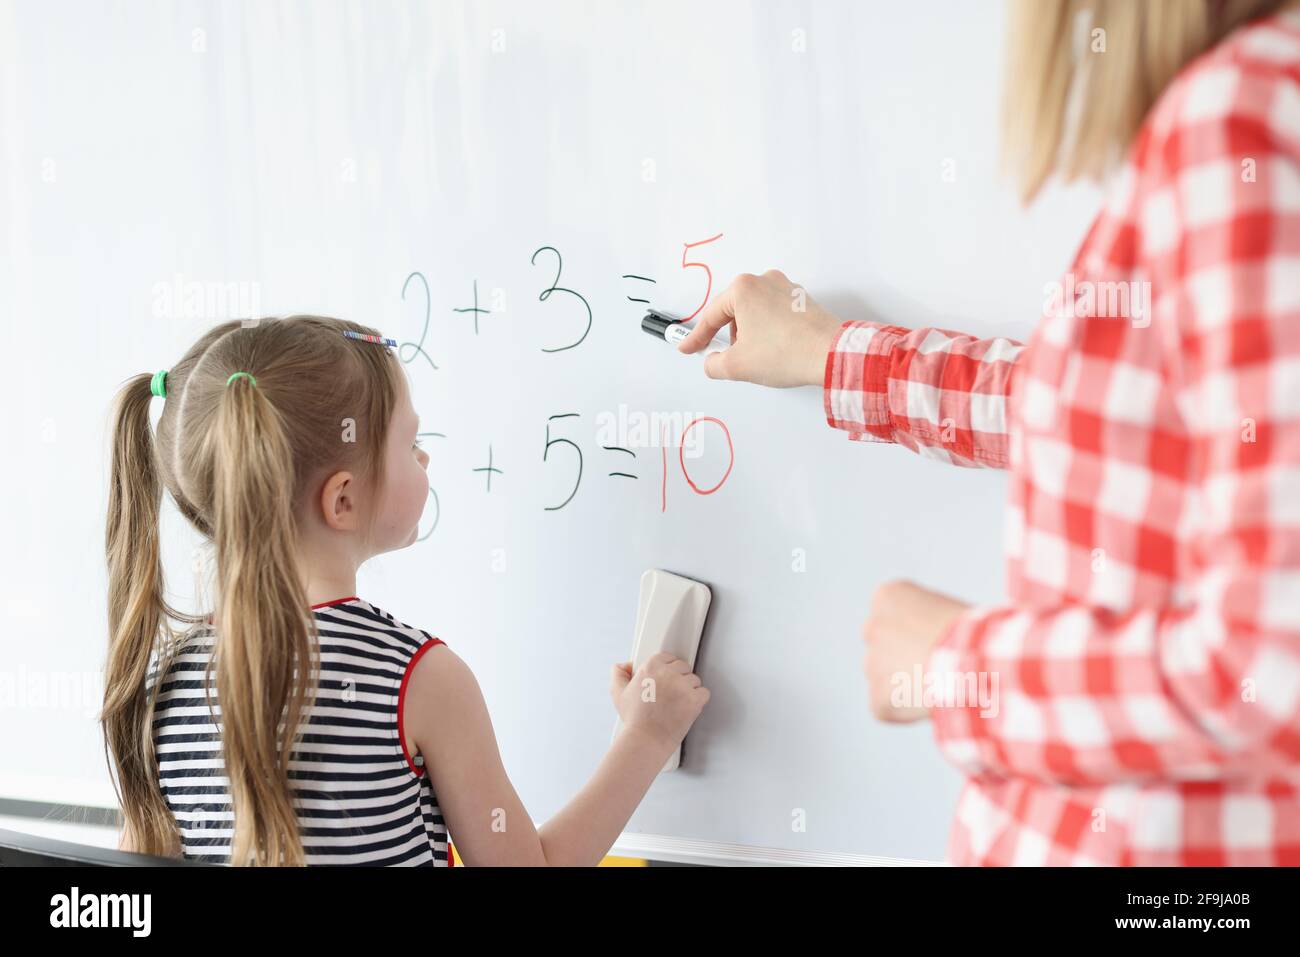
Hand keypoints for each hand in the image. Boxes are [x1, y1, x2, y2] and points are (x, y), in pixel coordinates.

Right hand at [610, 653, 709, 751]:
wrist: (646, 740)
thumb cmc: (634, 720)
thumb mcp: (619, 693)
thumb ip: (619, 674)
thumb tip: (625, 665)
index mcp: (651, 666)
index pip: (669, 657)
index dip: (668, 670)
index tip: (665, 681)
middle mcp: (667, 673)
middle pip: (683, 667)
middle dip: (679, 679)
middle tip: (670, 694)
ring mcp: (682, 685)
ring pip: (694, 680)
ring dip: (689, 690)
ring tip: (676, 703)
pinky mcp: (694, 699)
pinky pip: (704, 693)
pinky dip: (698, 701)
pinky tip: (686, 708)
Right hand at [676, 269, 845, 387]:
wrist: (830, 355)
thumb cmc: (786, 353)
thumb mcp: (736, 366)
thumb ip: (713, 364)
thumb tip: (713, 362)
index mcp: (743, 289)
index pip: (711, 316)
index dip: (696, 337)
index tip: (688, 348)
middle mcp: (765, 281)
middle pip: (734, 312)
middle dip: (731, 337)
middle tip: (733, 360)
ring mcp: (786, 288)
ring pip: (756, 313)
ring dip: (751, 335)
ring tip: (761, 358)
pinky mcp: (802, 300)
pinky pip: (775, 315)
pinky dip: (770, 332)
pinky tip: (776, 351)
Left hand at [863, 580, 969, 722]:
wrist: (975, 662)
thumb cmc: (975, 633)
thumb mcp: (945, 608)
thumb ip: (923, 620)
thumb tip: (925, 642)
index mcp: (888, 597)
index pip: (890, 616)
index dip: (915, 633)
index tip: (936, 641)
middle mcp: (873, 627)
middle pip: (881, 646)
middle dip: (899, 657)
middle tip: (933, 668)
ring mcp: (872, 663)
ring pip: (882, 678)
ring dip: (902, 685)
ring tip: (939, 686)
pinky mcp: (877, 698)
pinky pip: (885, 707)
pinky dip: (904, 711)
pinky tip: (930, 704)